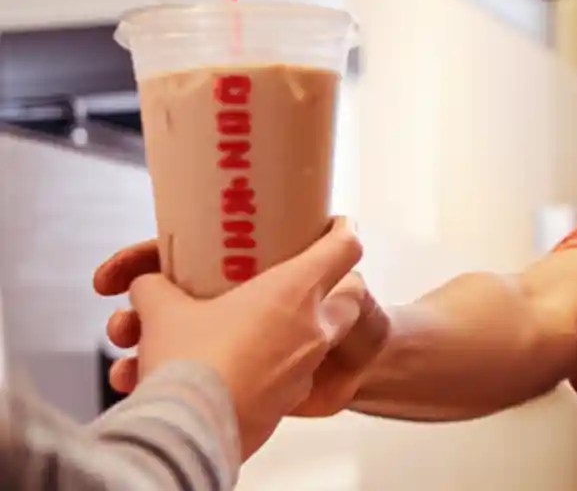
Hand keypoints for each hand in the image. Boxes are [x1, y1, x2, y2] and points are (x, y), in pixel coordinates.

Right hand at [94, 219, 390, 456]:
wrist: (186, 436)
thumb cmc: (188, 366)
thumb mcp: (163, 311)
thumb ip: (157, 287)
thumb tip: (147, 284)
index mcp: (295, 292)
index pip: (344, 248)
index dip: (341, 230)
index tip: (337, 223)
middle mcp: (312, 330)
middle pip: (347, 297)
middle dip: (328, 287)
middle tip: (298, 281)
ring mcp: (304, 371)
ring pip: (309, 340)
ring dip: (272, 332)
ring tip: (218, 332)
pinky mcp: (285, 404)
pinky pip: (278, 378)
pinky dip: (251, 369)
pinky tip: (212, 372)